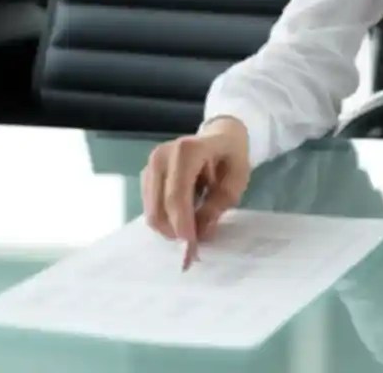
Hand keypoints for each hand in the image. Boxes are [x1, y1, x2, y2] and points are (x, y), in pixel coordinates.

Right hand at [141, 117, 249, 267]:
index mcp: (187, 151)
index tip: (193, 247)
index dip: (182, 224)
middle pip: (159, 206)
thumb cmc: (231, 156)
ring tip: (192, 228)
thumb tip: (200, 233)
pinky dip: (165, 218)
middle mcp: (162, 156)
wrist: (220, 136)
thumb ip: (217, 206)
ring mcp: (151, 164)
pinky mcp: (146, 174)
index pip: (177, 195)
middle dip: (175, 230)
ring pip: (151, 210)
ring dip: (169, 227)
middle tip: (194, 245)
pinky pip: (150, 206)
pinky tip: (183, 216)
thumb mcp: (236, 181)